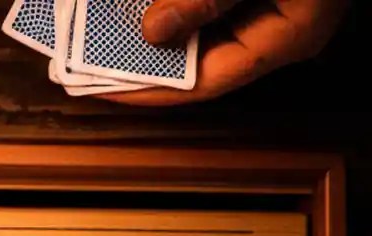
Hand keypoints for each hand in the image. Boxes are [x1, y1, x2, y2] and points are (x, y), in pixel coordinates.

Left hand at [101, 0, 346, 104]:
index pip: (205, 81)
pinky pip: (204, 0)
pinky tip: (133, 1)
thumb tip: (154, 30)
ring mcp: (263, 2)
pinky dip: (175, 0)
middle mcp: (273, 25)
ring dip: (152, 19)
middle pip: (194, 53)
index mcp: (285, 38)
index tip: (100, 86)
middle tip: (89, 53)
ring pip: (194, 20)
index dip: (150, 88)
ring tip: (102, 23)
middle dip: (141, 52)